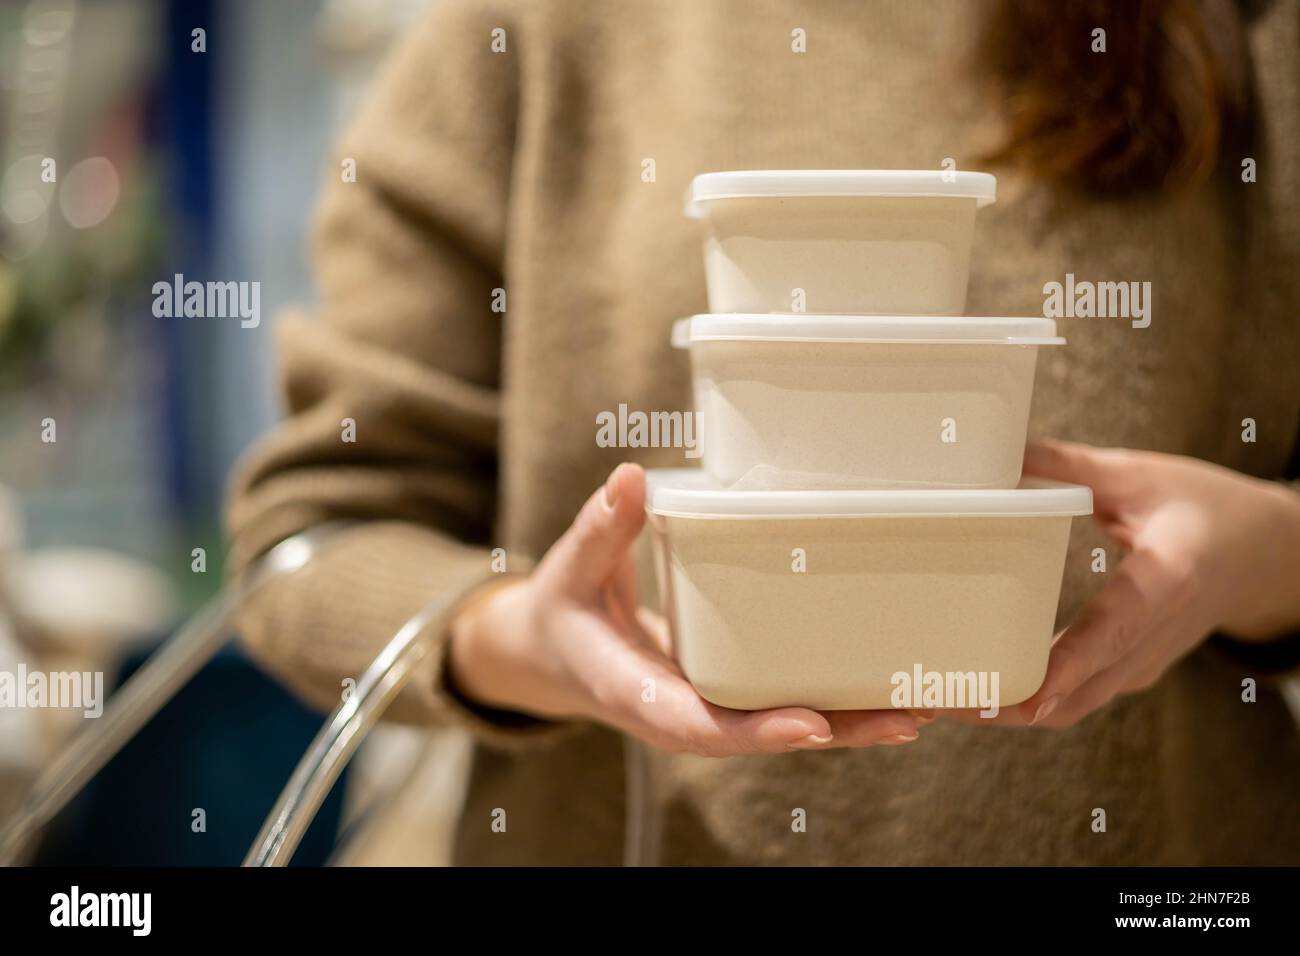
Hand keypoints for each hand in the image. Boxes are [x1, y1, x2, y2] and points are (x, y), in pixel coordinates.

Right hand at [447, 463, 924, 755]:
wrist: (558, 652)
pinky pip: (789, 705)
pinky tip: (899, 685)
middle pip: (767, 737)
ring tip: (930, 706)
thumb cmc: (565, 609)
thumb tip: (628, 478)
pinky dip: (843, 702)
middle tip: (909, 716)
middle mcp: (683, 716)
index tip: (811, 724)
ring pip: (790, 729)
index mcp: (637, 696)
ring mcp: (712, 710)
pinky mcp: (731, 695)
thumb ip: (601, 529)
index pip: (698, 726)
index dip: (756, 730)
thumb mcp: (571, 569)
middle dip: (839, 733)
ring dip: (858, 723)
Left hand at [963, 439, 1299, 728]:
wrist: (1263, 553)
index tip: (1023, 694)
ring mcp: (1146, 660)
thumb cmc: (1204, 506)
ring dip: (1014, 711)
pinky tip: (982, 689)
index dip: (1067, 666)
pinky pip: (1078, 698)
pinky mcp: (1132, 669)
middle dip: (1013, 705)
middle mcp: (1157, 633)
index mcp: (1167, 579)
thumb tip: (1000, 450)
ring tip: (945, 702)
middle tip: (943, 701)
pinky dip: (1031, 702)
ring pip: (1076, 705)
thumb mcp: (1139, 474)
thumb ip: (1068, 466)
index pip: (1113, 630)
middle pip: (1084, 688)